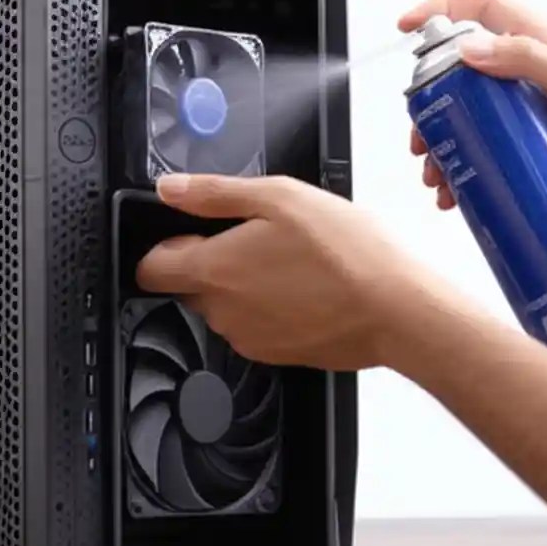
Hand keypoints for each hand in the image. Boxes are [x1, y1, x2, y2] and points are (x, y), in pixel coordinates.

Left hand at [135, 173, 422, 371]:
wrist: (395, 310)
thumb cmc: (345, 252)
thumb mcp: (280, 197)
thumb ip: (215, 193)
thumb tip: (170, 190)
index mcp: (213, 270)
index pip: (151, 268)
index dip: (167, 245)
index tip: (197, 231)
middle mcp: (222, 312)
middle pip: (190, 286)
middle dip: (214, 262)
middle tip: (263, 239)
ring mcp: (248, 339)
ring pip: (227, 306)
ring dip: (246, 285)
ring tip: (294, 263)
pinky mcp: (277, 355)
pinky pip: (257, 326)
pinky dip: (272, 308)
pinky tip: (308, 289)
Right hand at [398, 0, 546, 232]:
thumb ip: (531, 58)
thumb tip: (470, 49)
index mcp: (544, 44)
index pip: (483, 7)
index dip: (442, 9)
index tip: (408, 28)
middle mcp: (531, 74)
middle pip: (461, 70)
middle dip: (430, 101)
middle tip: (421, 133)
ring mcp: (526, 113)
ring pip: (464, 115)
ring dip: (440, 143)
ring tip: (435, 174)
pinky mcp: (526, 148)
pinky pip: (480, 152)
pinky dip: (459, 171)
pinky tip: (453, 193)